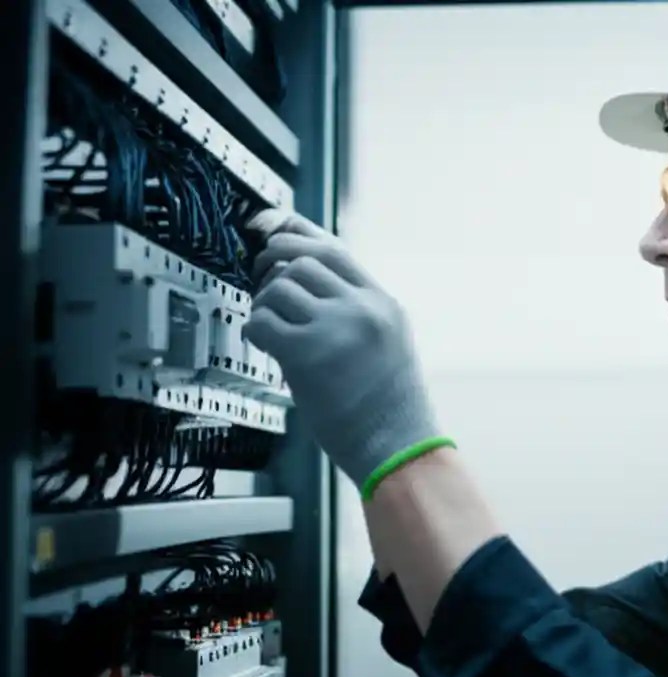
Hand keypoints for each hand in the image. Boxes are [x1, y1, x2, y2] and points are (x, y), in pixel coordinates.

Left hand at [243, 209, 439, 484]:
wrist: (399, 447)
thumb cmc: (390, 409)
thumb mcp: (390, 345)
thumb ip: (358, 314)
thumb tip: (307, 290)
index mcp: (383, 304)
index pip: (334, 250)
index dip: (296, 232)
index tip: (270, 226)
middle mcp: (362, 307)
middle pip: (302, 260)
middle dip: (272, 265)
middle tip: (260, 281)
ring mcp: (336, 327)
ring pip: (279, 287)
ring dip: (264, 304)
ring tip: (271, 328)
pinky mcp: (307, 352)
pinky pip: (263, 322)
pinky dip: (255, 329)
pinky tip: (263, 344)